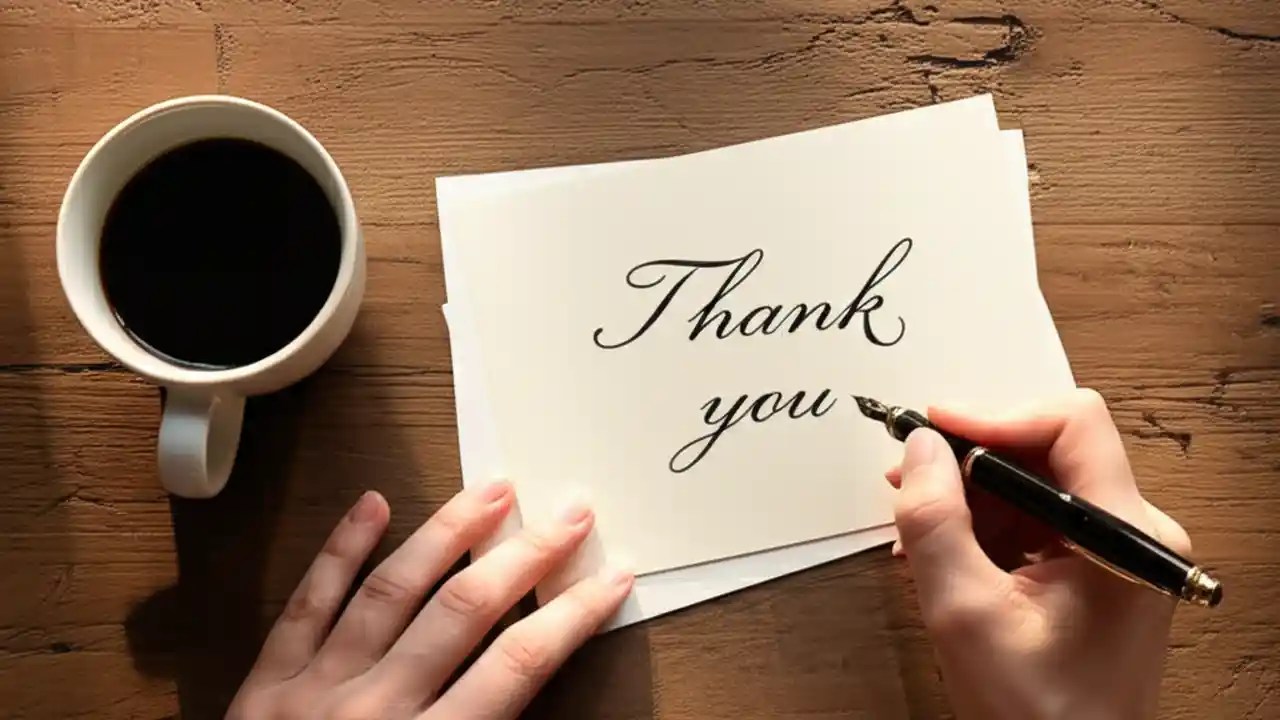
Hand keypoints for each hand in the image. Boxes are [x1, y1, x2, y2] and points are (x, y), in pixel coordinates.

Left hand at [227, 484, 632, 719]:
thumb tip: (529, 693)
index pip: (517, 665)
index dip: (571, 616)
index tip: (611, 580)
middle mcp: (376, 709)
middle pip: (465, 611)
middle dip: (526, 556)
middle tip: (570, 512)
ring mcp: (317, 689)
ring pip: (393, 590)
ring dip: (447, 534)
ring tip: (491, 491)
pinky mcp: (267, 683)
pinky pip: (307, 603)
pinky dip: (340, 550)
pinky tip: (372, 506)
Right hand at [886, 389, 1190, 719]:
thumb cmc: (1039, 715)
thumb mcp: (966, 614)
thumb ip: (936, 523)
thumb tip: (919, 451)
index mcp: (1125, 536)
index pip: (1072, 424)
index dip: (995, 415)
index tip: (937, 427)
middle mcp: (1134, 532)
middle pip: (1049, 448)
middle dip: (971, 458)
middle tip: (912, 473)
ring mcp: (1117, 549)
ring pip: (1036, 481)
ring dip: (970, 496)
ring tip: (918, 528)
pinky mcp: (1097, 566)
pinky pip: (1036, 517)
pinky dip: (985, 524)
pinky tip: (946, 551)